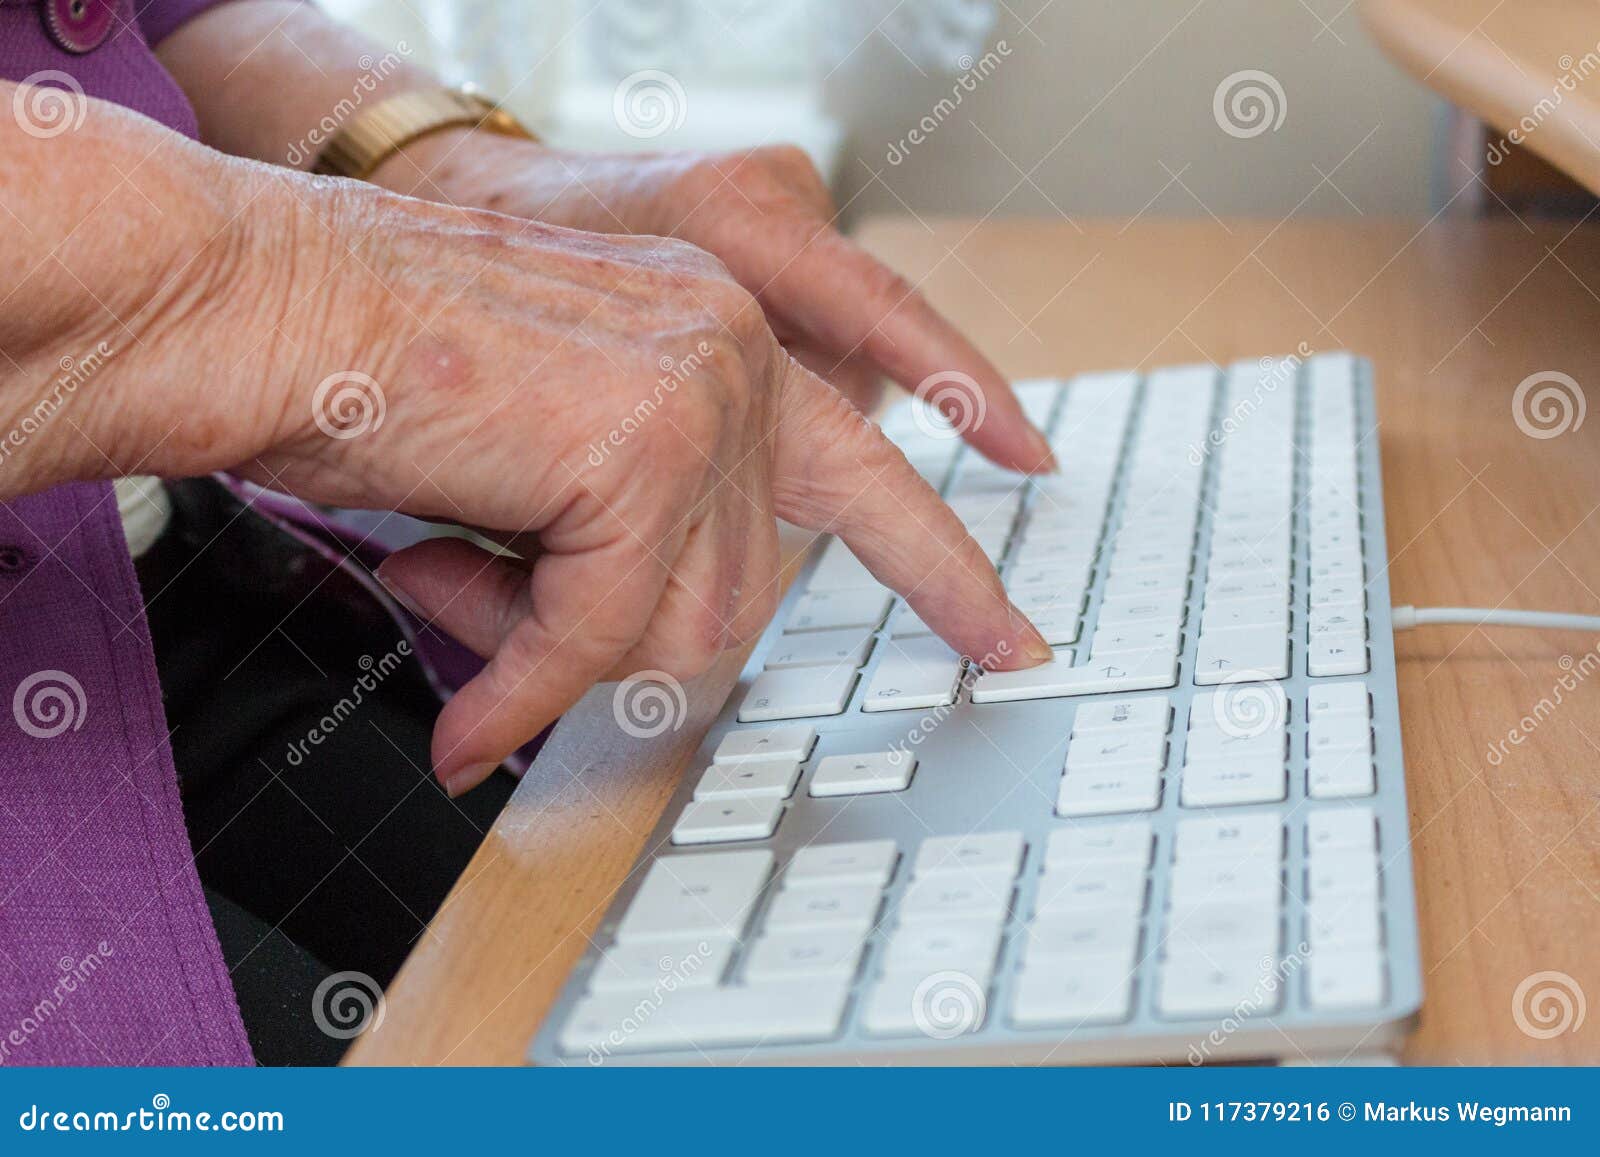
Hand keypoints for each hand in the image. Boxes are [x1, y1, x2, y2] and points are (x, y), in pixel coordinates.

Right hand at [81, 170, 1051, 795]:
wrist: (250, 300)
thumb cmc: (369, 372)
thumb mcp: (541, 453)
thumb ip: (631, 532)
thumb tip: (653, 650)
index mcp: (721, 330)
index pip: (869, 466)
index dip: (945, 566)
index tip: (1005, 637)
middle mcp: (733, 344)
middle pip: (751, 591)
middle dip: (619, 641)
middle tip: (493, 613)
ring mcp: (700, 387)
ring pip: (684, 624)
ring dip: (557, 651)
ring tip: (451, 582)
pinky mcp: (642, 446)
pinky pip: (604, 637)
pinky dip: (526, 692)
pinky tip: (471, 718)